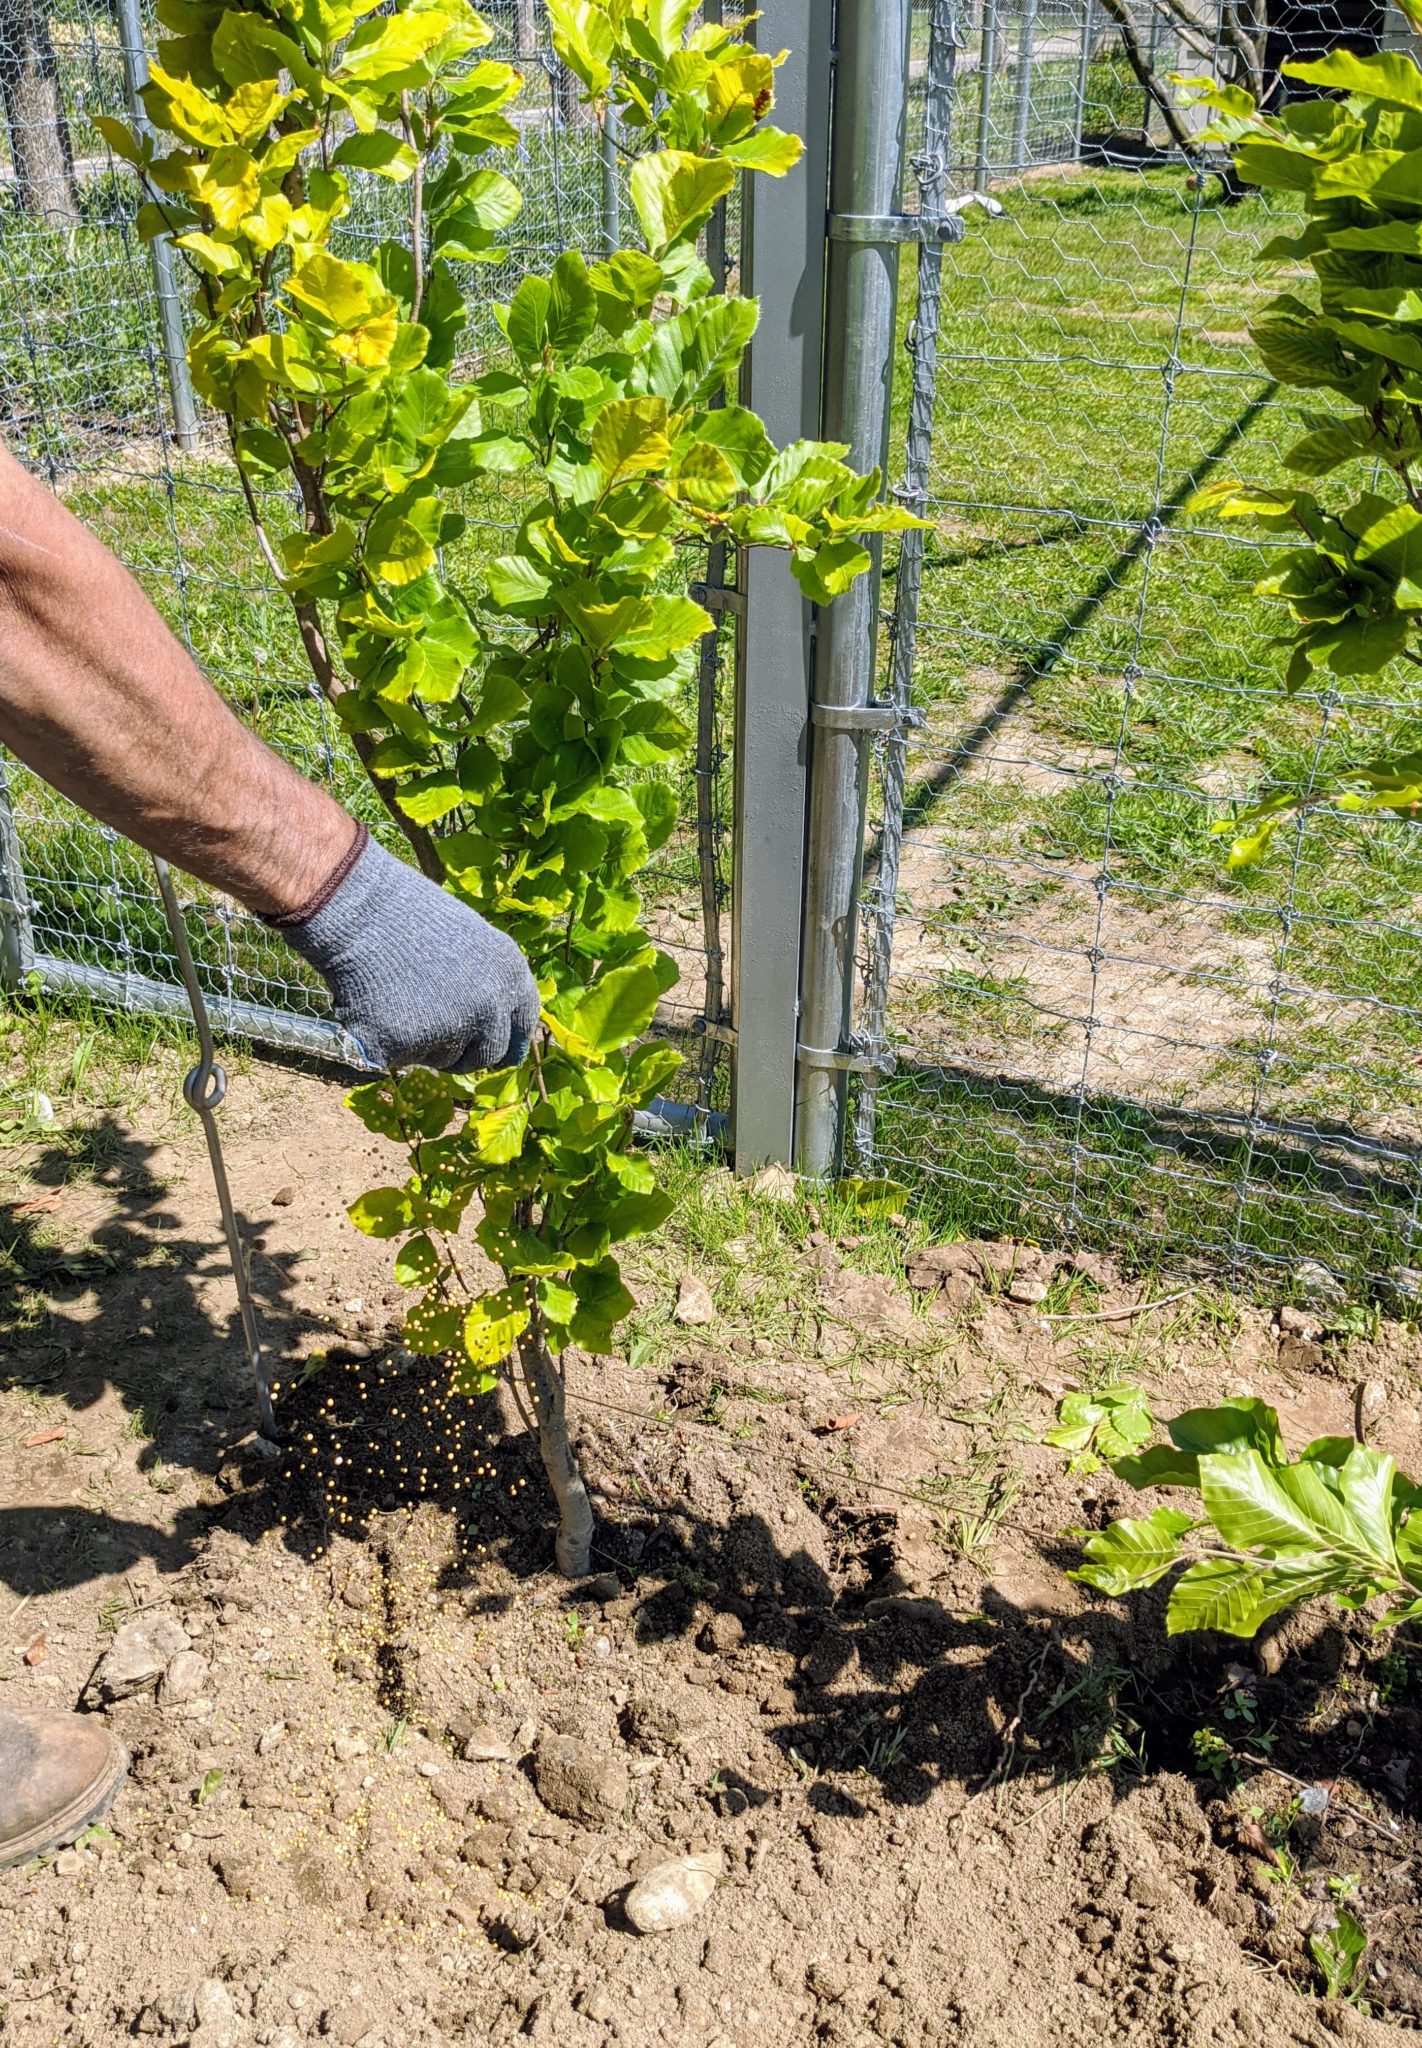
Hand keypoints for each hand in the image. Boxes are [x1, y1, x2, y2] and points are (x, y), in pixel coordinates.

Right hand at [270, 831, 538, 1072]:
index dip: (508, 1040)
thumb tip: (494, 1034)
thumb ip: (488, 983)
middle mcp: (489, 1007)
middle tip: (432, 1031)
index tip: (496, 1051)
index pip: (522, 1025)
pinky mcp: (404, 1047)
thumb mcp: (470, 939)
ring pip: (441, 1060)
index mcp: (510, 974)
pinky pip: (396, 1060)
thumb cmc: (407, 913)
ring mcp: (449, 1030)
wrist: (357, 906)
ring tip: (395, 998)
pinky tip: (368, 1008)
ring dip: (422, 1045)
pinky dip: (380, 1044)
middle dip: (462, 1053)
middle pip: (486, 1056)